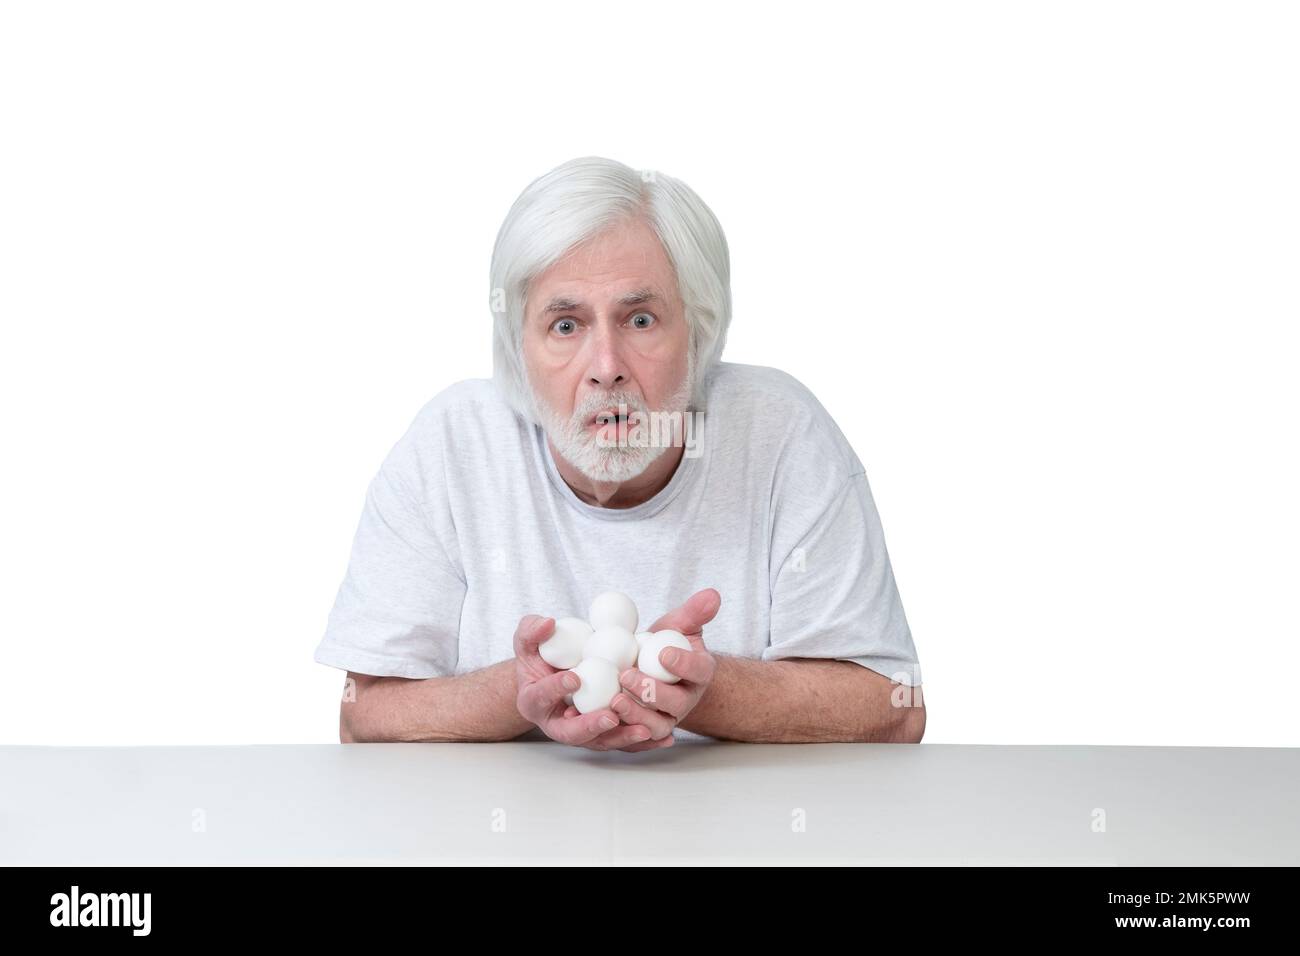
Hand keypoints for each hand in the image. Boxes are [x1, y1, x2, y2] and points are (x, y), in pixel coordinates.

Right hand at [514, 615, 671, 751]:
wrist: (552, 675)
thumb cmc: (539, 655)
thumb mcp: (528, 640)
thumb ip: (531, 630)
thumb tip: (548, 623)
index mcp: (533, 702)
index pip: (541, 697)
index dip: (555, 689)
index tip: (574, 677)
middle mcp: (555, 725)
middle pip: (571, 733)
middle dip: (592, 726)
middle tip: (611, 716)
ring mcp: (581, 733)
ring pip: (601, 742)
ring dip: (623, 737)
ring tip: (645, 730)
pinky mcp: (603, 735)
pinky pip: (622, 742)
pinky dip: (643, 742)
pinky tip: (665, 737)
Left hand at [615, 588, 719, 727]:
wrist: (655, 669)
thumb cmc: (667, 644)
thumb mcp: (681, 625)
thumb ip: (695, 611)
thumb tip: (712, 594)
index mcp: (700, 672)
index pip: (698, 671)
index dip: (684, 664)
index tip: (664, 653)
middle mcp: (688, 700)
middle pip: (677, 703)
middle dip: (653, 692)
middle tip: (628, 675)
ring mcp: (668, 717)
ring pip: (657, 725)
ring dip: (637, 715)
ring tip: (615, 699)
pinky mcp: (647, 729)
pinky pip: (637, 736)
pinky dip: (623, 731)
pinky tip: (605, 717)